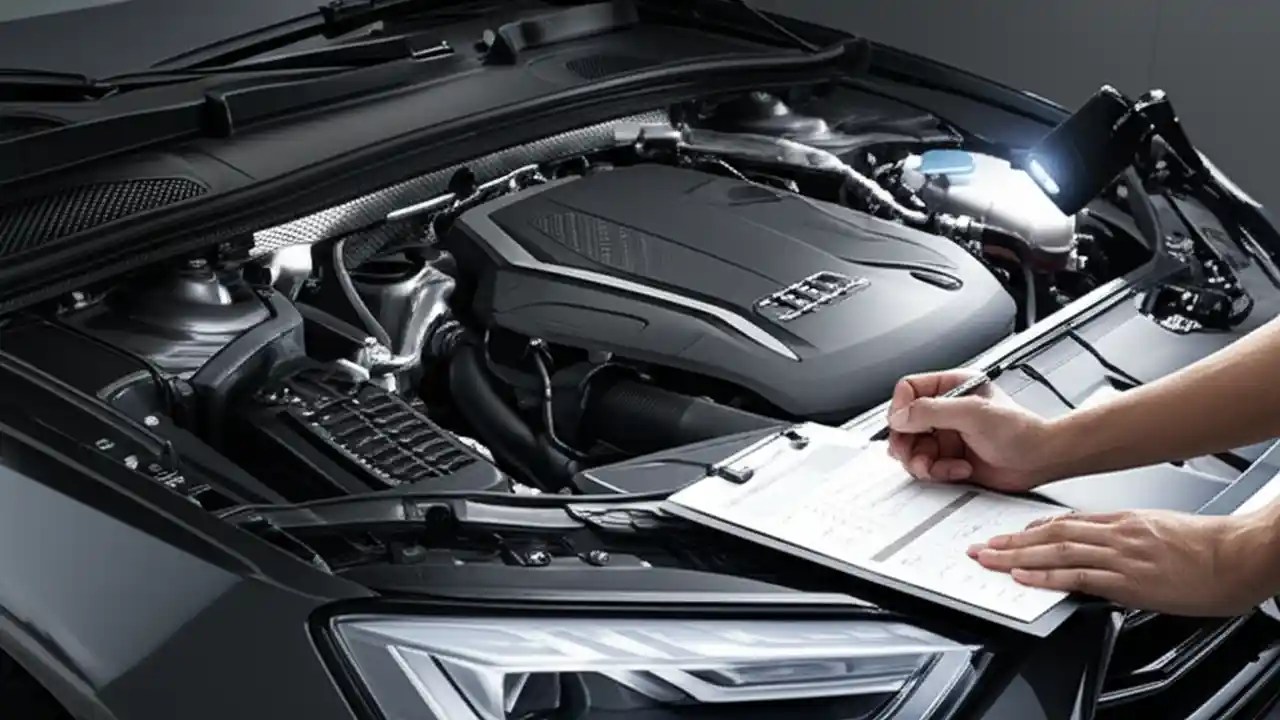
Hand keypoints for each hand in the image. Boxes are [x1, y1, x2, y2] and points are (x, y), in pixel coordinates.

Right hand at [886, 370, 1055, 491]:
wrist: (1040, 461)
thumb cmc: (1021, 432)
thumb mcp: (973, 413)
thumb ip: (932, 411)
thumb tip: (900, 415)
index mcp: (952, 387)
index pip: (909, 390)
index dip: (901, 408)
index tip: (902, 424)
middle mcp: (946, 411)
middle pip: (904, 423)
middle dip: (906, 442)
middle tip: (910, 453)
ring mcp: (947, 436)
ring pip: (911, 448)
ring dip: (921, 462)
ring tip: (936, 466)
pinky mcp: (950, 459)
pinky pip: (927, 467)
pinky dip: (938, 472)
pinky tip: (959, 469)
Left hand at [969, 509, 1279, 615]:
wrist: (1237, 555)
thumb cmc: (1206, 546)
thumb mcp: (1159, 531)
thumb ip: (1127, 537)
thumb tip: (1105, 550)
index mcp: (1122, 520)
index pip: (1066, 521)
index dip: (1032, 529)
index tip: (1010, 534)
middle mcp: (1115, 533)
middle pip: (1050, 534)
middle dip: (1011, 541)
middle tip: (982, 546)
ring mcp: (1119, 555)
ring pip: (1056, 552)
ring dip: (1017, 558)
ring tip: (989, 560)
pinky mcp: (1128, 579)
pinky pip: (1078, 576)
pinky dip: (1047, 576)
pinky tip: (1025, 577)